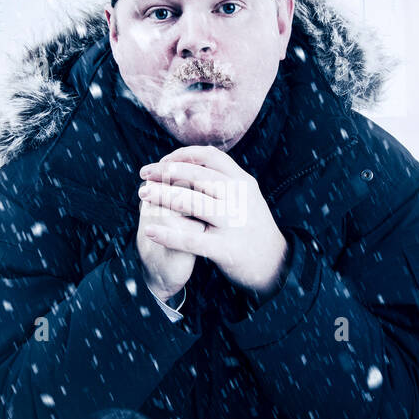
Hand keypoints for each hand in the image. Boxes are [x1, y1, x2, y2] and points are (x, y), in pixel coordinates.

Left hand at [138, 146, 288, 298]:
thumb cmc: (252, 226)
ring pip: (192, 203)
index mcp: (243, 181)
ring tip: (143, 194)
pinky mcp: (226, 249)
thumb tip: (190, 159)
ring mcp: (234, 223)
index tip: (162, 162)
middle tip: (144, 175)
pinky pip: (191, 239)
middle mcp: (240, 198)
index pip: (209, 156)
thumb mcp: (246, 195)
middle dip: (166, 173)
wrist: (275, 263)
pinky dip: (167, 234)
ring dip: (163, 196)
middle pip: (197, 176)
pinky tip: (149, 230)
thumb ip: (224, 178)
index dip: (182, 155)